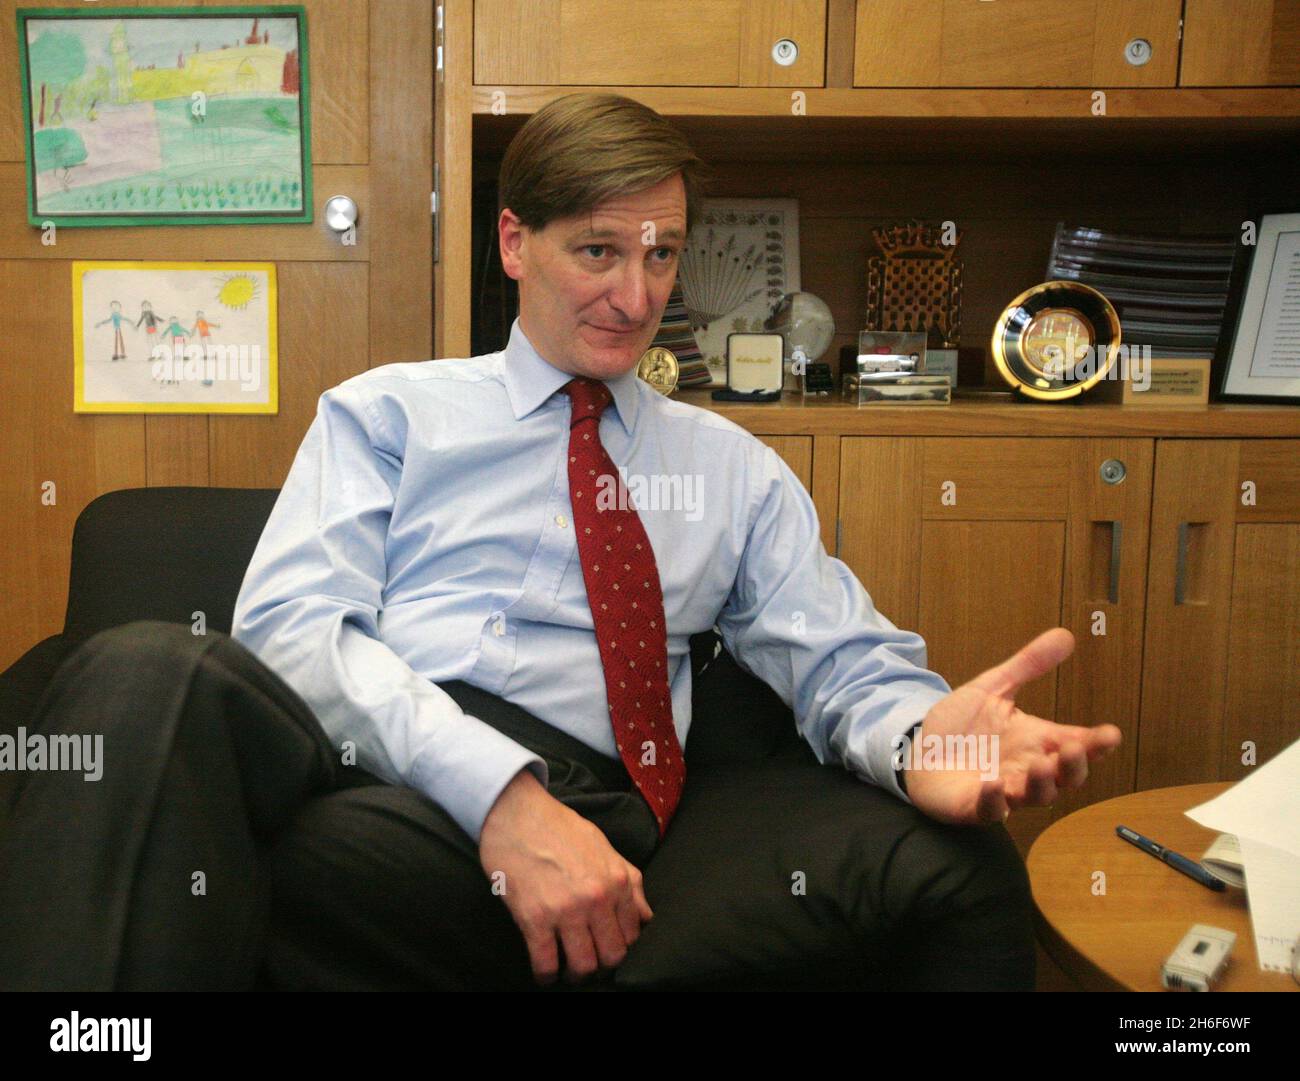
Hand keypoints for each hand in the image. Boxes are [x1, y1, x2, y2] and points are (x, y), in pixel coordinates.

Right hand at [478, 769, 652, 984]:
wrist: (517, 814)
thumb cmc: (560, 828)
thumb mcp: (604, 847)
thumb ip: (629, 882)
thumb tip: (645, 917)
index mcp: (617, 881)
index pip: (632, 935)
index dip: (620, 946)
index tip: (606, 948)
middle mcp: (596, 898)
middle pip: (612, 956)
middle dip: (602, 965)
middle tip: (589, 962)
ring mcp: (566, 911)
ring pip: (583, 966)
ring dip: (576, 975)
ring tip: (568, 969)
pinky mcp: (534, 919)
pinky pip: (546, 964)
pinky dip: (546, 975)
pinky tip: (545, 971)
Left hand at [901, 627, 1121, 826]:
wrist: (917, 749)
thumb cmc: (960, 725)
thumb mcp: (992, 688)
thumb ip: (1027, 665)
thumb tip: (1065, 635)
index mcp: (1035, 741)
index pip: (1074, 743)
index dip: (1096, 743)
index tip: (1111, 734)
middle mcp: (1025, 769)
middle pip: (1063, 777)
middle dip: (1073, 766)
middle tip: (1075, 748)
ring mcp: (1002, 790)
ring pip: (1033, 796)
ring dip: (1041, 783)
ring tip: (1042, 764)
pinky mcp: (973, 806)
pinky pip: (989, 810)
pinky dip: (995, 801)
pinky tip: (995, 786)